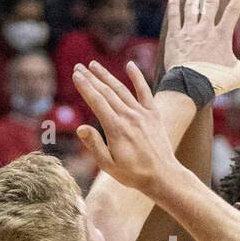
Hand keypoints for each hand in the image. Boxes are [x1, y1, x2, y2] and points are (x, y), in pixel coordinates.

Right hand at [72, 60, 176, 195]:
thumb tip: (81, 128)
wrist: (163, 176)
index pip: (97, 102)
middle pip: (106, 92)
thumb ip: (94, 145)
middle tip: (79, 67)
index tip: (76, 75)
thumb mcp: (108, 165)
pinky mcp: (153, 114)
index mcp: (115, 129)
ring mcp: (142, 114)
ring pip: (121, 89)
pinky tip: (130, 65)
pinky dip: (137, 77)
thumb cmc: (133, 174)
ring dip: (107, 76)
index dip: (85, 87)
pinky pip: (145, 91)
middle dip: (91, 78)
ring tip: (94, 65)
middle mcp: (129, 117)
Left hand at [163, 0, 239, 93]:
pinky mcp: (175, 37)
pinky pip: (174, 17)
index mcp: (221, 36)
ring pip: (192, 6)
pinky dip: (174, 5)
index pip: (233, 12)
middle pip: (211, 3)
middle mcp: (205, 29)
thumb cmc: (216, 81)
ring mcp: (189, 31)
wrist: (189, 87)